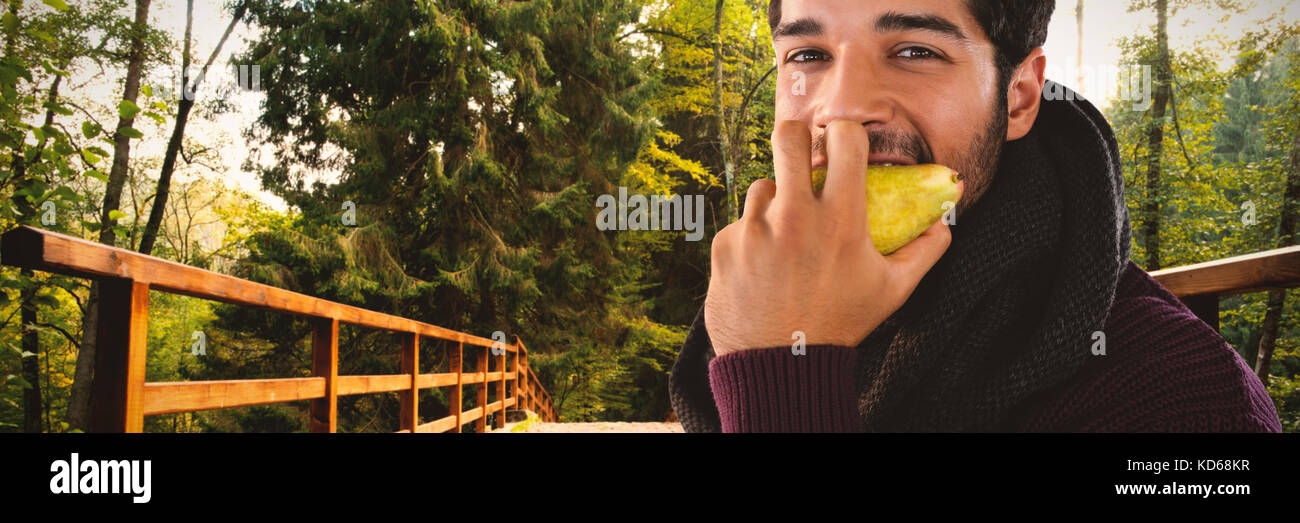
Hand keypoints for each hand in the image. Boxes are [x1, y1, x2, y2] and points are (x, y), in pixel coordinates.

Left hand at [704, 119, 956, 356]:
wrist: (780, 366)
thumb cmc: (840, 325)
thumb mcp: (892, 290)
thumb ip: (924, 251)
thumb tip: (945, 223)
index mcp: (840, 218)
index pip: (844, 138)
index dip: (845, 134)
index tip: (843, 144)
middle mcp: (794, 215)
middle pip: (787, 136)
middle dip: (796, 137)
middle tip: (801, 153)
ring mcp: (754, 228)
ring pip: (763, 186)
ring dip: (775, 203)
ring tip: (787, 237)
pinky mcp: (724, 245)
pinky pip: (740, 224)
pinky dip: (752, 239)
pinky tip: (763, 268)